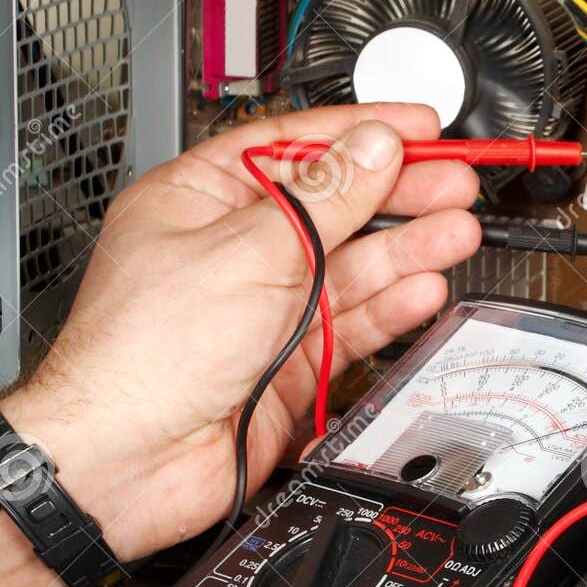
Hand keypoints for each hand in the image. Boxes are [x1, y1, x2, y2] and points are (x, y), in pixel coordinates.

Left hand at [0, 104, 481, 562]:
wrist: (130, 460)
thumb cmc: (141, 355)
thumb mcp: (248, 250)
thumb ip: (325, 199)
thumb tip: (371, 147)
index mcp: (202, 201)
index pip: (295, 147)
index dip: (360, 132)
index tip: (416, 125)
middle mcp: (236, 250)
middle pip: (336, 206)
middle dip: (400, 192)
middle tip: (454, 180)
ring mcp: (267, 307)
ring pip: (353, 266)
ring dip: (408, 248)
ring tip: (457, 231)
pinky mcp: (293, 360)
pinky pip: (355, 323)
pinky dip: (393, 306)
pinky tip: (424, 288)